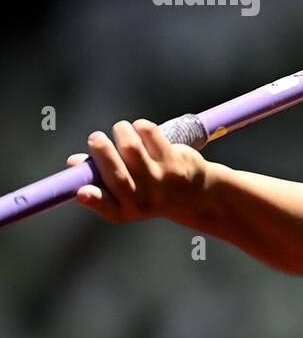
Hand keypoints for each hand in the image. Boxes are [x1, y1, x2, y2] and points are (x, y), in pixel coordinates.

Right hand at [69, 119, 209, 222]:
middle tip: (95, 138)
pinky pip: (150, 134)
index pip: (105, 206)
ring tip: (120, 129)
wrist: (194, 194)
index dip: (92, 200)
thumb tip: (73, 162)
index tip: (82, 192)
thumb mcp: (122, 192)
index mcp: (122, 210)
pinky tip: (140, 130)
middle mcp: (142, 201)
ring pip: (131, 148)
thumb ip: (96, 178)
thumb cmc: (147, 189)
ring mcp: (161, 182)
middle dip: (101, 152)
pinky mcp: (176, 163)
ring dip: (120, 132)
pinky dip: (140, 127)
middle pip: (116, 175)